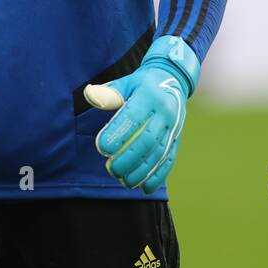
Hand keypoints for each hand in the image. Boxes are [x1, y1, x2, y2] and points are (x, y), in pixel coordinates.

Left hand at [84, 36, 199, 193]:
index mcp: (149, 95)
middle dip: (129, 158)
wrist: (173, 80)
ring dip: (142, 170)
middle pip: (147, 139)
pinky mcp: (178, 138)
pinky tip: (145, 188)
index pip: (133, 116)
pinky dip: (158, 175)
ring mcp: (174, 126)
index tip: (102, 148)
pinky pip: (170, 159)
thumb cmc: (141, 84)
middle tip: (111, 169)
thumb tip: (90, 95)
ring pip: (159, 152)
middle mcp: (165, 112)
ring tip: (125, 181)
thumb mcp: (126, 82)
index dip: (118, 133)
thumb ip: (109, 93)